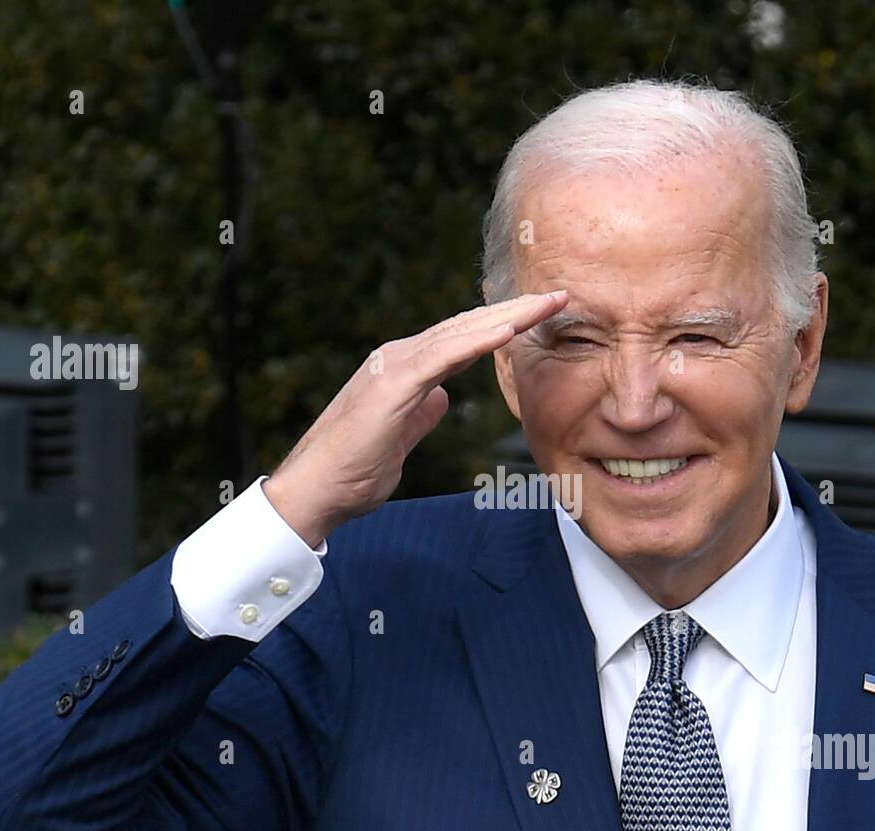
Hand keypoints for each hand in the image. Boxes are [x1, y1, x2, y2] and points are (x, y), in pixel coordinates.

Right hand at [263, 290, 568, 545]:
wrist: (315, 490)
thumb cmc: (354, 471)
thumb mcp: (401, 438)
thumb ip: (421, 413)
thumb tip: (443, 398)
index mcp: (404, 370)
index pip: (462, 340)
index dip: (502, 325)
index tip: (540, 317)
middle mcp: (399, 357)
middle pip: (467, 326)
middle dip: (516, 310)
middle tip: (559, 296)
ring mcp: (394, 367)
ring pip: (460, 332)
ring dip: (508, 316)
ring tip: (547, 303)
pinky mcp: (392, 385)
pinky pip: (443, 356)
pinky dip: (477, 341)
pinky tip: (509, 331)